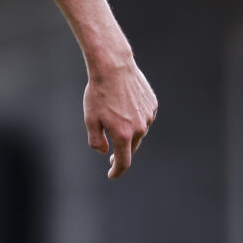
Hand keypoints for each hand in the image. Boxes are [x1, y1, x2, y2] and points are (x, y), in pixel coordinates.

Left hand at [83, 58, 157, 178]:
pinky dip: (135, 119)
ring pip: (138, 132)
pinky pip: (144, 118)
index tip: (111, 174)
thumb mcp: (90, 120)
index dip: (117, 171)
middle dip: (121, 152)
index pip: (123, 162)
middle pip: (131, 148)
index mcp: (123, 135)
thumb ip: (97, 141)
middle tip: (111, 156)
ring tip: (115, 120)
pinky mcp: (152, 105)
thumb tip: (105, 152)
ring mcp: (148, 116)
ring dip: (128, 132)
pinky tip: (125, 108)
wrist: (114, 67)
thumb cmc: (99, 93)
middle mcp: (139, 128)